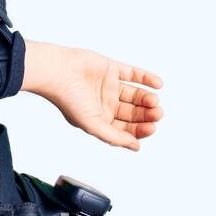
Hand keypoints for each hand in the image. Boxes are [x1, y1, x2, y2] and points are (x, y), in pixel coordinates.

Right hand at [22, 41, 162, 150]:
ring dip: (146, 98)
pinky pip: (132, 74)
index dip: (140, 129)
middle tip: (157, 113)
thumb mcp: (92, 125)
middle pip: (133, 112)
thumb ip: (114, 137)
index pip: (126, 128)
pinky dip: (146, 78)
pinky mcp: (110, 69)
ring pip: (134, 94)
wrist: (57, 72)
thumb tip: (135, 147)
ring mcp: (109, 86)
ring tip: (154, 100)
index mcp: (100, 119)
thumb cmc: (68, 99)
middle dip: (146, 114)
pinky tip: (157, 84)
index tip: (152, 128)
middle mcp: (105, 104)